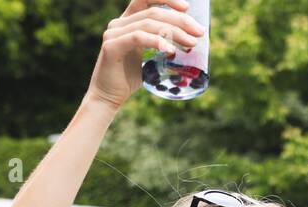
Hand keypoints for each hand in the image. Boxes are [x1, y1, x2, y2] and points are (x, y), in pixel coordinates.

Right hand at [88, 0, 206, 109]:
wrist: (108, 97)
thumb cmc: (130, 78)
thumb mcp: (149, 57)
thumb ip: (161, 44)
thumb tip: (191, 41)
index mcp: (127, 21)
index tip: (187, 7)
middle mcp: (119, 23)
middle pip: (153, 13)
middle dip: (180, 21)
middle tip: (199, 32)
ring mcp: (113, 33)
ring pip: (148, 24)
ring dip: (174, 32)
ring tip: (191, 43)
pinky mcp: (112, 46)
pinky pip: (138, 38)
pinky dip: (156, 41)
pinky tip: (170, 50)